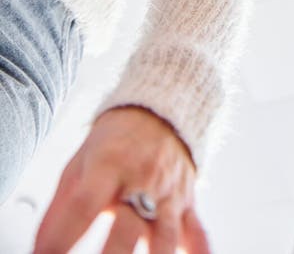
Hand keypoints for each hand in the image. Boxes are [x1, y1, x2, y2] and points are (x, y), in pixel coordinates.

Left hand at [33, 106, 210, 253]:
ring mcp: (168, 194)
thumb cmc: (114, 141)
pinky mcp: (188, 204)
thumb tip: (40, 249)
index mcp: (109, 165)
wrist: (161, 109)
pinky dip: (198, 253)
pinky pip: (197, 233)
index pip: (84, 205)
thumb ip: (60, 207)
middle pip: (127, 226)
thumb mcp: (81, 162)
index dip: (63, 236)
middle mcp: (141, 180)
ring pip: (165, 236)